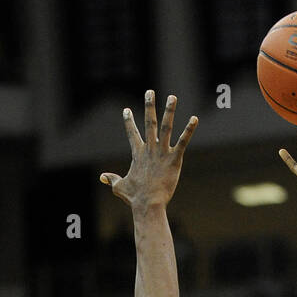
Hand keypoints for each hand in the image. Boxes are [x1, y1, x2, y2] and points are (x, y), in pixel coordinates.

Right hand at [100, 90, 197, 208]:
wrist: (148, 204)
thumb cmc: (135, 198)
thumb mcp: (120, 187)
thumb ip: (111, 180)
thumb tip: (102, 177)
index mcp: (138, 154)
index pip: (132, 134)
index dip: (128, 121)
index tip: (126, 110)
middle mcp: (150, 149)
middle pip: (149, 123)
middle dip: (149, 106)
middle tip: (150, 92)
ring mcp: (162, 153)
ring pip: (166, 127)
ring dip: (169, 111)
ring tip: (172, 97)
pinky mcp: (174, 159)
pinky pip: (183, 142)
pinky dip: (189, 130)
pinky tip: (194, 119)